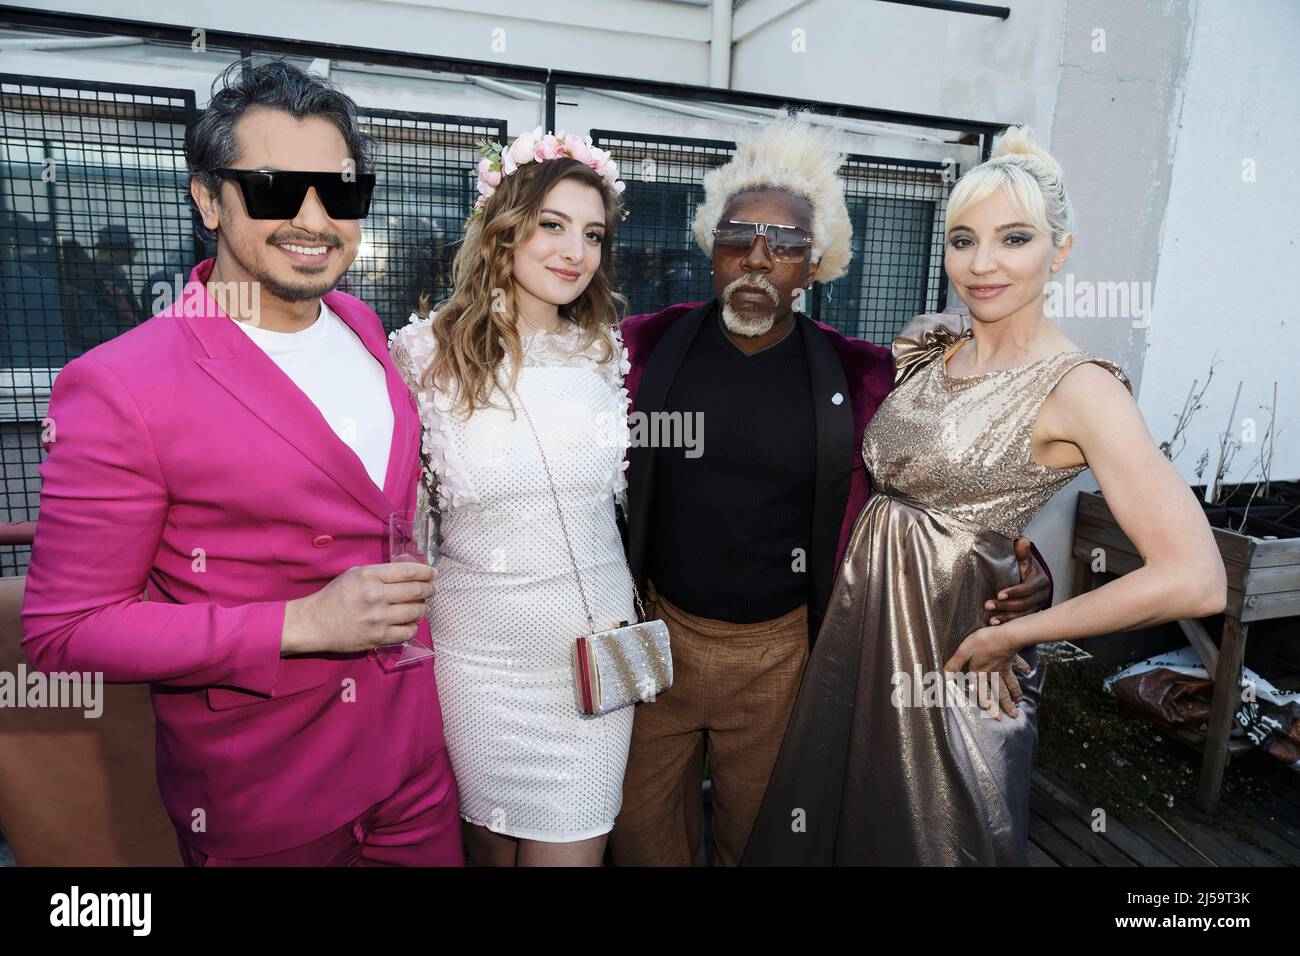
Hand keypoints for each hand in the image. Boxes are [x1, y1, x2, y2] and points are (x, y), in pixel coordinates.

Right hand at [281, 563, 437, 654]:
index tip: (434, 573)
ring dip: (423, 608)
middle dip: (430, 589)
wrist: (315, 623)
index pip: (408, 572)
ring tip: (422, 606)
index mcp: (370, 576)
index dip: (426, 572)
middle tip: (433, 589)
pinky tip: (411, 622)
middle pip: (416, 590)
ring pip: (415, 611)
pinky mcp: (378, 637)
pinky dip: (413, 626)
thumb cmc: (336, 595)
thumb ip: (382, 571)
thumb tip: (411, 568)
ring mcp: (378, 618)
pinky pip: (407, 632)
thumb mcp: (356, 573)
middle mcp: (376, 596)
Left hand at [944, 626, 1031, 719]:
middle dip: (1007, 705)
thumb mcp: (963, 651)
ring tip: (1019, 701)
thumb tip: (946, 676)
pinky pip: (1019, 665)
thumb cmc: (983, 642)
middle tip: (1014, 715)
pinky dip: (1024, 669)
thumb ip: (954, 664)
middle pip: (1001, 692)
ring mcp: (1005, 667)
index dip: (990, 705)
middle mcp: (994, 673)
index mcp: (981, 674)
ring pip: (1011, 683)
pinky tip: (1028, 673)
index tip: (998, 717)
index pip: (985, 693)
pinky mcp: (1012, 658)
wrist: (1005, 636)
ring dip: (1015, 692)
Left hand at [984, 536, 1049, 624]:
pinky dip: (1008, 623)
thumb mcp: (1023, 558)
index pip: (1028, 589)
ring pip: (1023, 615)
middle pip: (1025, 604)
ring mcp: (1038, 606)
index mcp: (1040, 581)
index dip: (1014, 592)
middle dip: (1006, 606)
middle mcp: (1042, 595)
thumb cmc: (1024, 566)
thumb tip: (1022, 540)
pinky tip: (995, 623)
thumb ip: (1021, 552)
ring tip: (991, 618)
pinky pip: (1021, 621)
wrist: (1030, 577)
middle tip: (988, 605)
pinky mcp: (1031, 614)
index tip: (999, 594)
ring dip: (1006, 617)